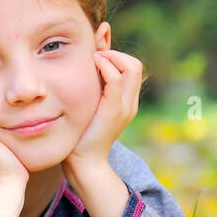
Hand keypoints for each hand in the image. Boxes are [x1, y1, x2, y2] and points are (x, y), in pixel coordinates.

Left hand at [62, 49, 142, 184]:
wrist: (84, 162)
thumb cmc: (80, 134)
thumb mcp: (88, 105)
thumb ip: (91, 87)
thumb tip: (87, 63)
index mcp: (126, 101)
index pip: (132, 67)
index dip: (116, 55)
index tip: (95, 56)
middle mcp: (129, 103)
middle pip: (135, 65)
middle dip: (115, 53)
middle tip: (94, 57)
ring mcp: (124, 106)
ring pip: (131, 67)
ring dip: (110, 56)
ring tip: (93, 60)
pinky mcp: (113, 110)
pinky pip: (116, 80)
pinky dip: (105, 66)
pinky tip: (91, 64)